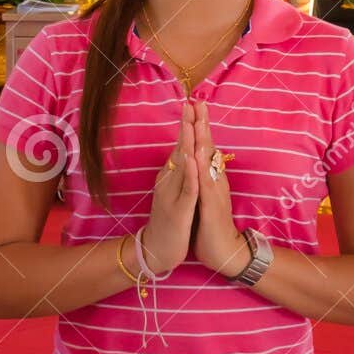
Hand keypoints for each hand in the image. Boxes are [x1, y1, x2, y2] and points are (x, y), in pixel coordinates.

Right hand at [140, 101, 197, 274]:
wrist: (157, 251)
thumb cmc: (171, 221)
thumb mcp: (177, 192)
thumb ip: (181, 172)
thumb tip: (186, 152)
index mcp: (172, 176)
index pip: (182, 145)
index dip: (189, 124)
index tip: (196, 102)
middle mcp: (169, 181)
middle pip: (180, 148)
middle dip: (187, 125)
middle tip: (192, 102)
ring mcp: (172, 195)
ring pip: (182, 165)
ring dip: (187, 143)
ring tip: (192, 123)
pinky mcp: (179, 211)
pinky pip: (186, 191)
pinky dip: (190, 175)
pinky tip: (193, 162)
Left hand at [191, 101, 247, 278]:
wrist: (224, 252)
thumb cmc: (212, 225)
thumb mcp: (205, 197)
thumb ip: (205, 178)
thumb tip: (202, 161)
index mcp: (211, 178)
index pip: (205, 147)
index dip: (200, 127)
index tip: (194, 105)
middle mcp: (215, 180)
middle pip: (209, 147)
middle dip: (203, 124)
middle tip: (198, 101)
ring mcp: (215, 192)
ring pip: (208, 161)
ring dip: (203, 139)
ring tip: (198, 119)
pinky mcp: (211, 206)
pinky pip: (205, 184)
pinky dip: (200, 168)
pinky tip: (197, 154)